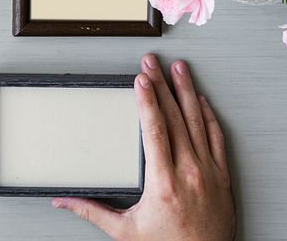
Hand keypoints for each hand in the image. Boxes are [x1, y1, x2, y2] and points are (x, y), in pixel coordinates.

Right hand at [54, 54, 235, 239]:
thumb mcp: (125, 232)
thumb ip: (92, 211)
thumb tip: (63, 201)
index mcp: (164, 183)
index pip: (154, 130)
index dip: (147, 101)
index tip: (142, 80)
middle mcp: (189, 173)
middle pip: (174, 118)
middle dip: (162, 85)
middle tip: (152, 63)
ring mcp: (209, 173)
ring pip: (198, 122)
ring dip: (187, 92)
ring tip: (180, 69)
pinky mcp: (222, 177)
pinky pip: (217, 138)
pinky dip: (209, 116)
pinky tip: (201, 100)